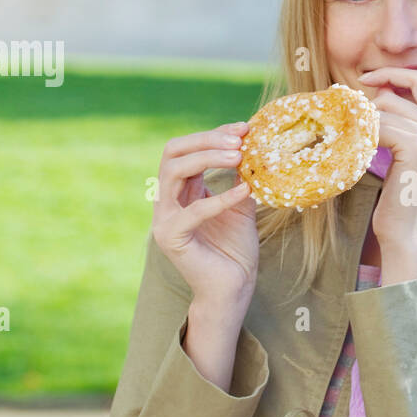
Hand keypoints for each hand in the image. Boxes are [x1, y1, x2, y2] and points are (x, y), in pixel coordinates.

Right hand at [151, 121, 258, 302]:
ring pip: (173, 172)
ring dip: (207, 158)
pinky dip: (220, 198)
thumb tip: (252, 145)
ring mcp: (164, 219)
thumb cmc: (236, 249)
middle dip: (206, 140)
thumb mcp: (241, 204)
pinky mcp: (171, 238)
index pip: (187, 149)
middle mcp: (166, 201)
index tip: (244, 128)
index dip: (213, 135)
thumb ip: (240, 177)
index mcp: (180, 190)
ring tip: (238, 156)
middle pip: (172, 152)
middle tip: (239, 140)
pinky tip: (245, 191)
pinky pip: (193, 211)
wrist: (234, 288)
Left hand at [356, 67, 416, 248]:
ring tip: (349, 141)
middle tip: (347, 111)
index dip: (390, 74)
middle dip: (370, 98)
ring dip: (362, 121)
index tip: (364, 80)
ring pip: (386, 107)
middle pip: (400, 90)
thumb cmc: (399, 197)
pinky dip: (362, 134)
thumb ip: (399, 123)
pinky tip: (356, 151)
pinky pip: (380, 124)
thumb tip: (374, 93)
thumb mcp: (404, 154)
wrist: (406, 234)